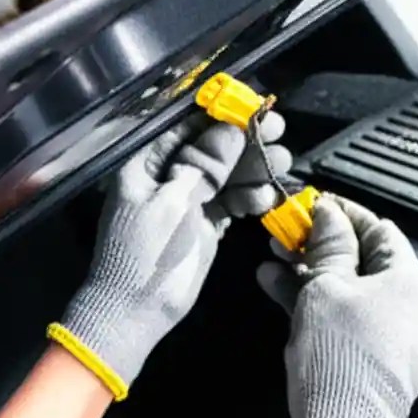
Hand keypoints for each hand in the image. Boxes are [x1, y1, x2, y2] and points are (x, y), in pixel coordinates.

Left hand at [60, 112, 289, 391]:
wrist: (134, 311)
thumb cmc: (143, 251)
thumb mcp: (173, 202)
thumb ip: (203, 165)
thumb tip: (230, 130)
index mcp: (146, 165)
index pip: (185, 128)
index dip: (219, 116)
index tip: (252, 107)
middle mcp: (167, 177)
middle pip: (211, 150)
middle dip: (244, 141)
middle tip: (278, 129)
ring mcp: (187, 202)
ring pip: (225, 177)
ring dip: (253, 169)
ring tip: (283, 162)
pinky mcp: (204, 226)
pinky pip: (230, 204)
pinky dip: (248, 200)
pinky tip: (267, 198)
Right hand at [257, 194, 417, 417]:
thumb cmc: (340, 357)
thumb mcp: (325, 285)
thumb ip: (328, 244)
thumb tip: (329, 214)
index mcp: (411, 283)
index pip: (380, 229)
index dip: (343, 213)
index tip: (312, 205)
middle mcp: (413, 309)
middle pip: (365, 261)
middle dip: (320, 246)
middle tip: (287, 236)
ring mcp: (397, 338)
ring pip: (352, 292)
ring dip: (312, 274)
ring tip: (273, 264)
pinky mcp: (376, 363)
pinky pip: (348, 320)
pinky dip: (319, 304)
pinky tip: (281, 292)